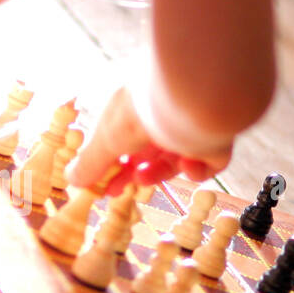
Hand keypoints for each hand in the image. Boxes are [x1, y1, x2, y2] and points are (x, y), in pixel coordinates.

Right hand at [67, 86, 232, 195]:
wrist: (196, 100)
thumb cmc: (144, 111)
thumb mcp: (107, 138)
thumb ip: (91, 162)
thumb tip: (73, 180)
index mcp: (142, 104)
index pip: (127, 136)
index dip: (112, 161)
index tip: (100, 184)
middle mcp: (169, 113)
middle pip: (150, 151)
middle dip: (132, 173)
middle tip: (115, 192)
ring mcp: (196, 124)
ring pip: (176, 159)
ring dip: (158, 173)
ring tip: (142, 178)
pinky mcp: (219, 139)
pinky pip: (209, 163)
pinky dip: (196, 170)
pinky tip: (187, 163)